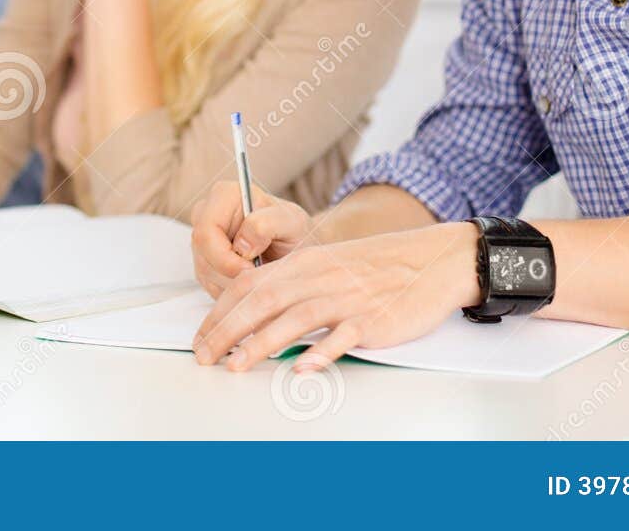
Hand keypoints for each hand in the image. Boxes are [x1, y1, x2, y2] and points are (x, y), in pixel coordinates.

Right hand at [190, 179, 315, 295]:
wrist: (297, 247)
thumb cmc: (295, 231)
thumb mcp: (292, 223)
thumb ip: (267, 224)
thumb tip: (241, 243)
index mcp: (224, 195)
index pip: (205, 233)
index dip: (224, 258)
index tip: (251, 269)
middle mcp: (207, 213)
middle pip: (203, 256)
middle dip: (231, 274)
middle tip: (259, 275)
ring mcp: (203, 238)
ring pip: (205, 273)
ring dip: (233, 283)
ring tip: (260, 274)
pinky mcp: (204, 260)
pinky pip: (209, 283)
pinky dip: (231, 289)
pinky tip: (251, 279)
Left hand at [191, 222, 480, 372]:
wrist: (429, 261)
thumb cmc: (374, 268)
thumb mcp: (326, 266)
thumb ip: (291, 287)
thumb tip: (252, 317)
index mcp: (303, 264)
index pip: (249, 285)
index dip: (219, 312)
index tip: (199, 338)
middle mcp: (318, 279)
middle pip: (262, 302)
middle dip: (226, 330)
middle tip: (202, 357)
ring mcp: (345, 299)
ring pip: (295, 319)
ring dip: (261, 343)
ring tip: (236, 365)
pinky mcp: (372, 319)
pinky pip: (343, 336)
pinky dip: (321, 352)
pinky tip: (301, 368)